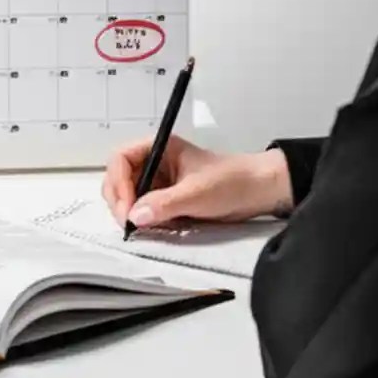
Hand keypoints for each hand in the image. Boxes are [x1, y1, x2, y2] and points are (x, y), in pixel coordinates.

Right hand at [101, 135, 293, 227]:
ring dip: (129, 212)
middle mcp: (153, 163)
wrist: (260, 191)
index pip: (120, 160)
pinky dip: (142, 221)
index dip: (119, 184)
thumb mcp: (197, 193)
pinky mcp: (166, 200)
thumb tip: (134, 216)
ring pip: (128, 197)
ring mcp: (158, 182)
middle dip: (119, 201)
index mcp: (157, 148)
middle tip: (129, 224)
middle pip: (118, 179)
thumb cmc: (232, 181)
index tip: (127, 209)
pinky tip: (150, 230)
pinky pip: (144, 210)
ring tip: (139, 229)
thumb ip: (164, 203)